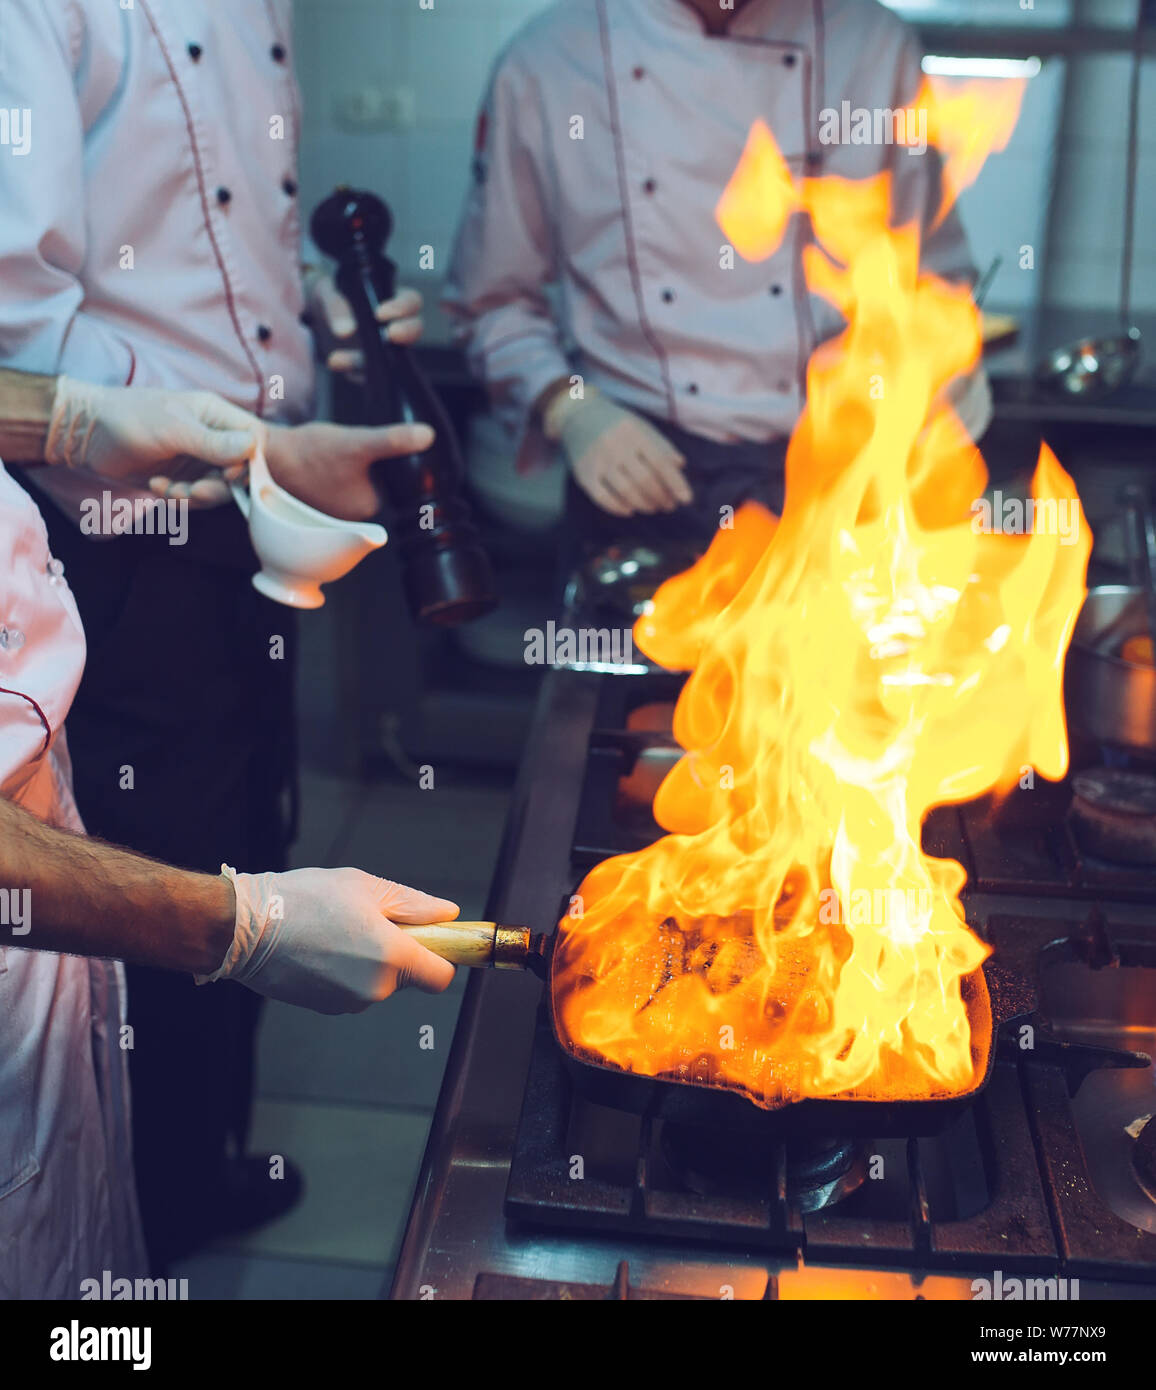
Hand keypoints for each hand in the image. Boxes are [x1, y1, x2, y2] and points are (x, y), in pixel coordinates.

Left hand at [45, 379, 259, 504]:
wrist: (85, 433)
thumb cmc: (127, 419)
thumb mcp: (173, 430)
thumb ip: (214, 442)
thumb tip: (253, 448)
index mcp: (216, 415)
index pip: (254, 442)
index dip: (248, 465)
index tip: (226, 476)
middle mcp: (212, 436)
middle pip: (238, 473)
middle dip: (215, 488)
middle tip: (191, 493)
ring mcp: (197, 457)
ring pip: (217, 489)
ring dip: (194, 496)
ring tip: (168, 490)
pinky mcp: (181, 475)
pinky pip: (195, 496)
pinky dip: (178, 498)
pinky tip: (156, 487)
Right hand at [197, 866, 458, 1014]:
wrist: (246, 928)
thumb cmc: (305, 900)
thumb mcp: (367, 888)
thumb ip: (415, 905)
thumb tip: (449, 915)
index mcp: (392, 957)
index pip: (442, 976)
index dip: (442, 956)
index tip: (432, 939)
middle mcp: (375, 989)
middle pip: (408, 976)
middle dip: (398, 951)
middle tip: (368, 920)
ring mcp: (349, 1003)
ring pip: (378, 982)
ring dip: (369, 961)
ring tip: (337, 930)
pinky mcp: (326, 1008)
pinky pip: (352, 989)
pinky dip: (345, 971)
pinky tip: (321, 946)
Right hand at [262, 419, 433, 520]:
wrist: (268, 454)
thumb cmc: (310, 450)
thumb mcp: (357, 441)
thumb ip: (393, 440)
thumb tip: (428, 436)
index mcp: (369, 508)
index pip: (394, 480)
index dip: (385, 459)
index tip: (369, 447)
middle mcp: (354, 516)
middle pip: (376, 480)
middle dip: (369, 461)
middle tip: (348, 449)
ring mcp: (336, 512)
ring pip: (358, 481)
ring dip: (353, 465)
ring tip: (334, 455)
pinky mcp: (320, 504)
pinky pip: (339, 485)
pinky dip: (338, 472)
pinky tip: (326, 460)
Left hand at [305, 269, 423, 376]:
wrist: (319, 319)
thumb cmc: (332, 296)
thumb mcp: (327, 292)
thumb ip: (335, 306)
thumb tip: (345, 332)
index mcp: (393, 299)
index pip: (411, 301)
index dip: (403, 307)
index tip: (381, 313)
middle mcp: (397, 324)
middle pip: (415, 328)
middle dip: (407, 332)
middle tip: (391, 334)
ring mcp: (388, 349)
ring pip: (395, 358)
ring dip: (374, 359)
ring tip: (343, 356)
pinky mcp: (373, 368)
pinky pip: (369, 373)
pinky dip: (352, 369)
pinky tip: (335, 361)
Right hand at [545, 387, 691, 516]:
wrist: (578, 415)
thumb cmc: (618, 425)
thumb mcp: (642, 427)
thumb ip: (662, 446)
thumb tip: (680, 466)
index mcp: (635, 434)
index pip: (661, 463)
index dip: (676, 483)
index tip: (686, 499)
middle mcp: (616, 447)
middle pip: (645, 480)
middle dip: (661, 497)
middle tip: (668, 505)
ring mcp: (599, 462)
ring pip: (626, 491)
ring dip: (644, 505)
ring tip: (653, 507)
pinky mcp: (584, 475)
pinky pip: (603, 498)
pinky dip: (619, 508)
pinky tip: (630, 510)